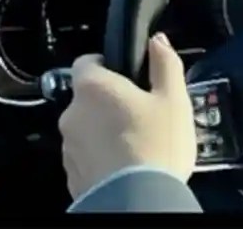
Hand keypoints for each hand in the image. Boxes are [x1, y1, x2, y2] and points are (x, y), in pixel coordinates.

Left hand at [58, 33, 196, 199]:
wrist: (138, 201)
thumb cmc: (156, 147)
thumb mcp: (173, 100)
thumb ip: (165, 65)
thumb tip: (157, 41)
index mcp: (93, 87)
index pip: (86, 61)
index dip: (106, 65)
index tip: (125, 77)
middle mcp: (72, 112)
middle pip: (87, 98)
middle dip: (109, 104)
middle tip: (139, 116)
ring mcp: (69, 145)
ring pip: (86, 129)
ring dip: (103, 132)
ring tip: (135, 146)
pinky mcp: (71, 173)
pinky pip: (86, 157)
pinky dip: (101, 158)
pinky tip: (124, 167)